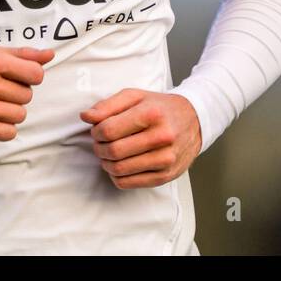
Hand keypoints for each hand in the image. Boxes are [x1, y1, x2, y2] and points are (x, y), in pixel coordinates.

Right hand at [0, 46, 53, 140]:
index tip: (18, 76)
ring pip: (20, 115)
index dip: (30, 76)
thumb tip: (50, 55)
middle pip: (27, 96)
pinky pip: (9, 133)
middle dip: (16, 93)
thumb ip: (23, 55)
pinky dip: (3, 127)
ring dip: (11, 111)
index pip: (36, 74)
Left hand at [79, 88, 201, 187]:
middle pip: (113, 151)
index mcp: (151, 113)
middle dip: (99, 148)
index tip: (97, 130)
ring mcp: (166, 158)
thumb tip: (86, 116)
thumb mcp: (135, 96)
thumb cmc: (159, 107)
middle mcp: (162, 136)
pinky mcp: (166, 175)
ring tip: (109, 154)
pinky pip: (129, 183)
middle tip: (100, 144)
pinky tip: (120, 165)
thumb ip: (108, 105)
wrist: (195, 120)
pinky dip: (117, 176)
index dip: (96, 132)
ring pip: (119, 170)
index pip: (109, 130)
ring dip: (106, 163)